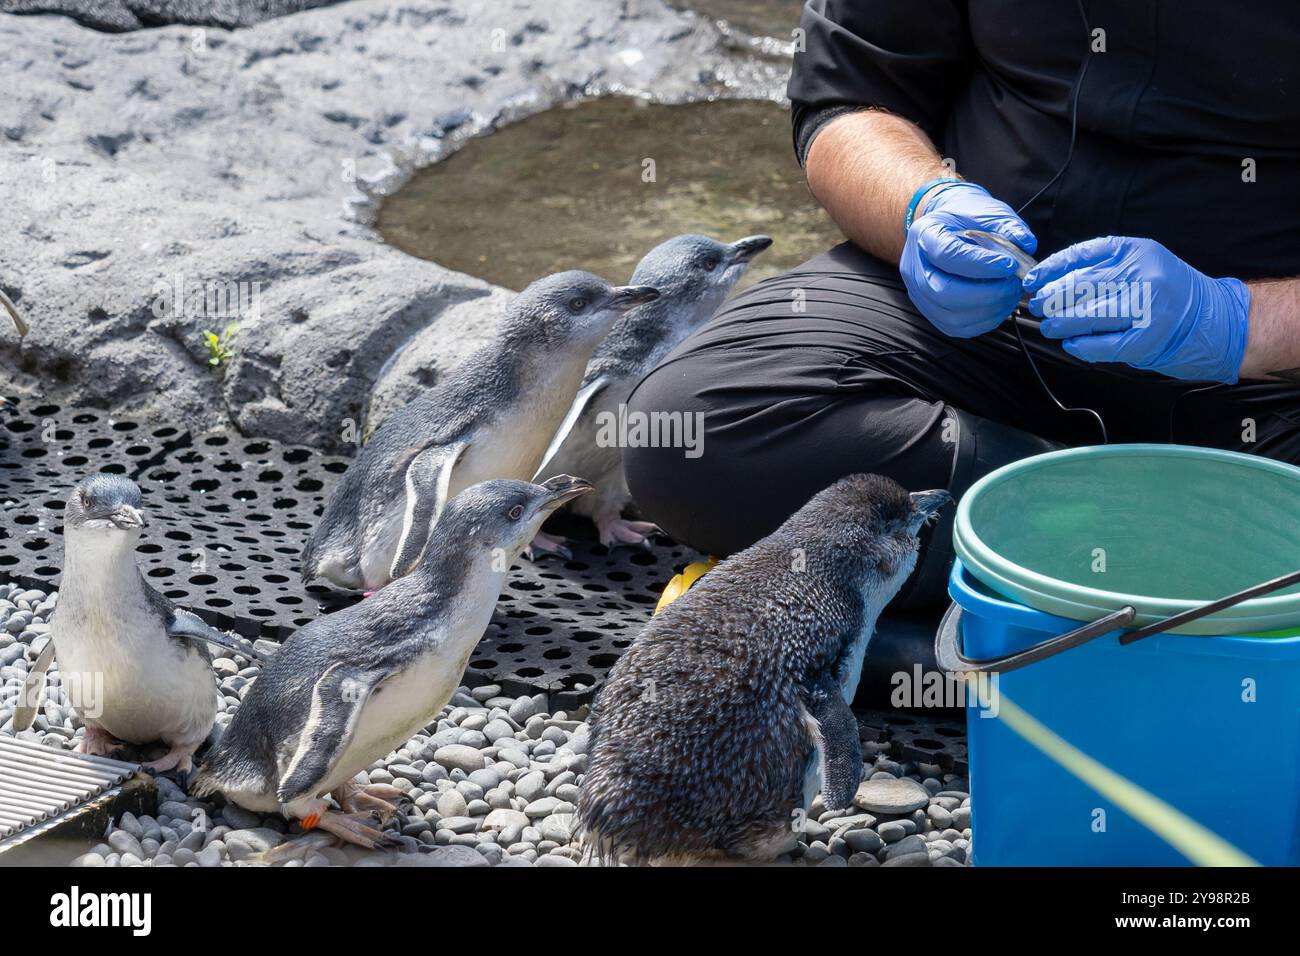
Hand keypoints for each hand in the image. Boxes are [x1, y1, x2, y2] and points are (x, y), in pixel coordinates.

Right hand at [900, 182, 1036, 337]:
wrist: (947, 227)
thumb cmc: (963, 218)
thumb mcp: (985, 209)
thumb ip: (1006, 224)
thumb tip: (1026, 243)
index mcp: (924, 235)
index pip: (947, 256)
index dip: (981, 265)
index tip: (1010, 265)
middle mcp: (915, 268)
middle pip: (944, 293)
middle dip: (987, 293)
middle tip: (1014, 284)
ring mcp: (920, 295)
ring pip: (951, 316)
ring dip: (989, 309)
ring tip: (1010, 293)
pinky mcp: (932, 313)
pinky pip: (957, 327)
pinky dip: (984, 320)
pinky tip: (1000, 304)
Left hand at [1023, 237, 1249, 383]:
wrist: (1208, 317)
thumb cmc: (1164, 290)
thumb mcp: (1137, 264)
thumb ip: (1100, 268)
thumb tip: (1050, 281)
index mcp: (1136, 251)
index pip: (1083, 255)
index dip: (1052, 270)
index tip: (1032, 281)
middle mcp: (1143, 275)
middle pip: (1083, 286)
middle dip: (1052, 298)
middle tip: (1037, 306)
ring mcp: (1147, 308)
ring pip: (1090, 315)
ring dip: (1062, 323)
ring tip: (1048, 326)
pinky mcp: (1147, 338)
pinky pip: (1105, 344)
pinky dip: (1083, 345)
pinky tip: (1071, 344)